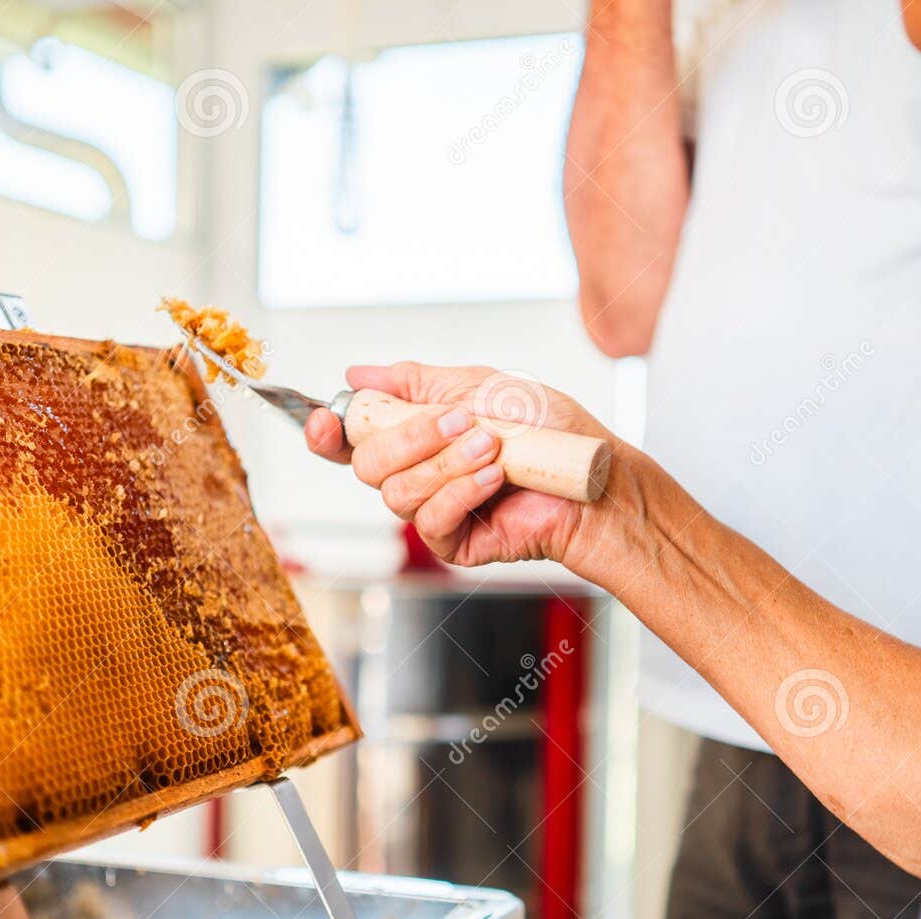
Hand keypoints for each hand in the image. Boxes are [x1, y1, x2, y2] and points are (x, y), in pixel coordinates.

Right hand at [304, 362, 629, 573]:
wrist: (594, 479)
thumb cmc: (551, 432)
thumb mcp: (480, 385)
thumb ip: (417, 381)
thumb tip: (358, 374)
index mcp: (416, 435)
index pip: (352, 438)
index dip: (328, 431)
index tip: (325, 419)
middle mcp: (418, 474)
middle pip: (366, 465)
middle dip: (406, 438)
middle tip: (458, 420)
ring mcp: (435, 510)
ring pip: (396, 494)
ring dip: (443, 463)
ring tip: (492, 446)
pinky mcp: (456, 543)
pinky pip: (431, 521)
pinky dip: (461, 492)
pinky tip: (494, 477)